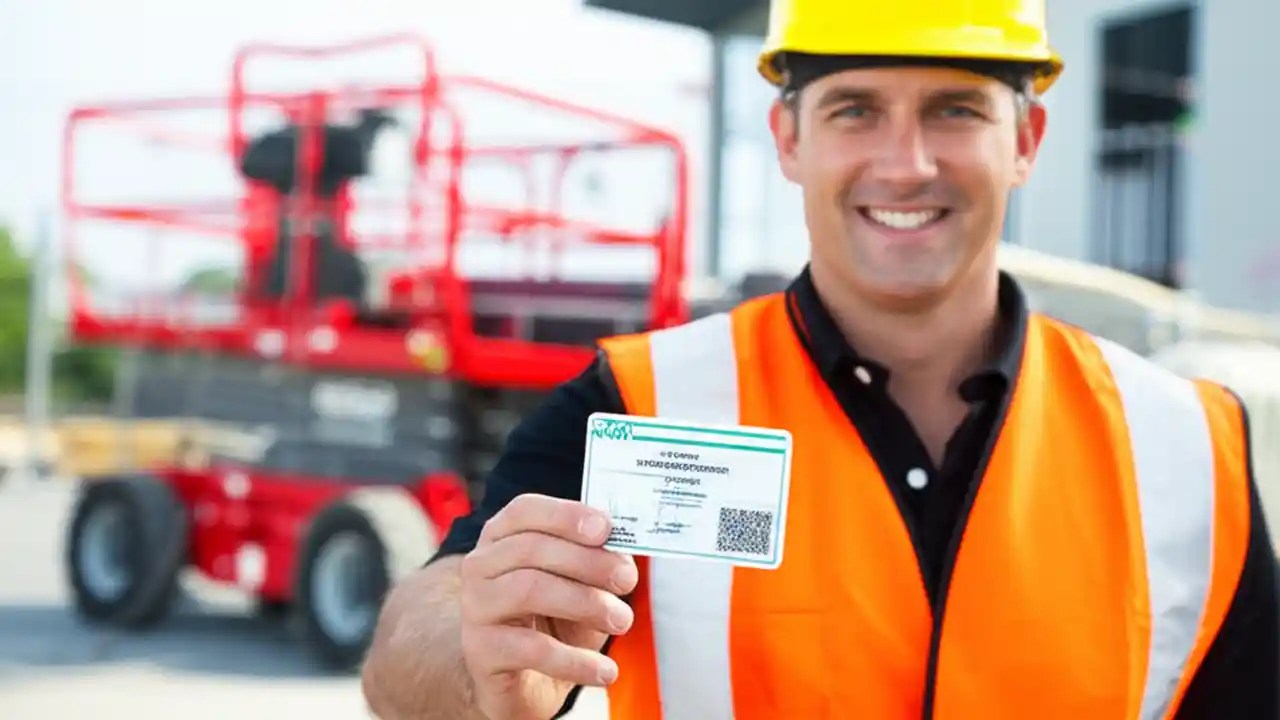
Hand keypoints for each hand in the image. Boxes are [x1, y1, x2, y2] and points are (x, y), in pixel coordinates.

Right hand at [459, 494, 638, 719]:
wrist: (522, 681)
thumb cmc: (554, 621)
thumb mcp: (580, 584)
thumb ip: (597, 559)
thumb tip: (623, 551)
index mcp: (503, 536)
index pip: (525, 510)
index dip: (565, 515)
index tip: (605, 529)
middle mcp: (481, 566)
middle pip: (532, 549)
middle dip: (588, 561)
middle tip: (626, 580)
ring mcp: (476, 607)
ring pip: (529, 589)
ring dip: (585, 603)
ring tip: (622, 621)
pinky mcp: (481, 651)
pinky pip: (531, 649)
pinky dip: (575, 660)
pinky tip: (604, 671)